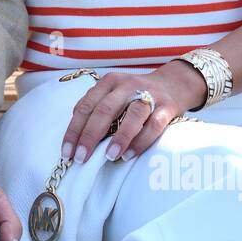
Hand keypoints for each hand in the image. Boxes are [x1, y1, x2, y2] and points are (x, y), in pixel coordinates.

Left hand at [60, 61, 206, 165]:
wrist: (174, 83)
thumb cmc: (135, 95)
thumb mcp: (113, 94)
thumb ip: (96, 109)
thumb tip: (76, 137)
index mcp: (109, 82)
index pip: (86, 106)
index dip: (74, 130)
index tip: (67, 152)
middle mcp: (127, 85)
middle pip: (104, 110)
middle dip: (90, 136)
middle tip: (81, 158)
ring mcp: (149, 94)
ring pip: (132, 115)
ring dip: (119, 137)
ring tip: (109, 157)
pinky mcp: (168, 106)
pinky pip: (154, 125)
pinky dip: (141, 141)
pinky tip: (130, 155)